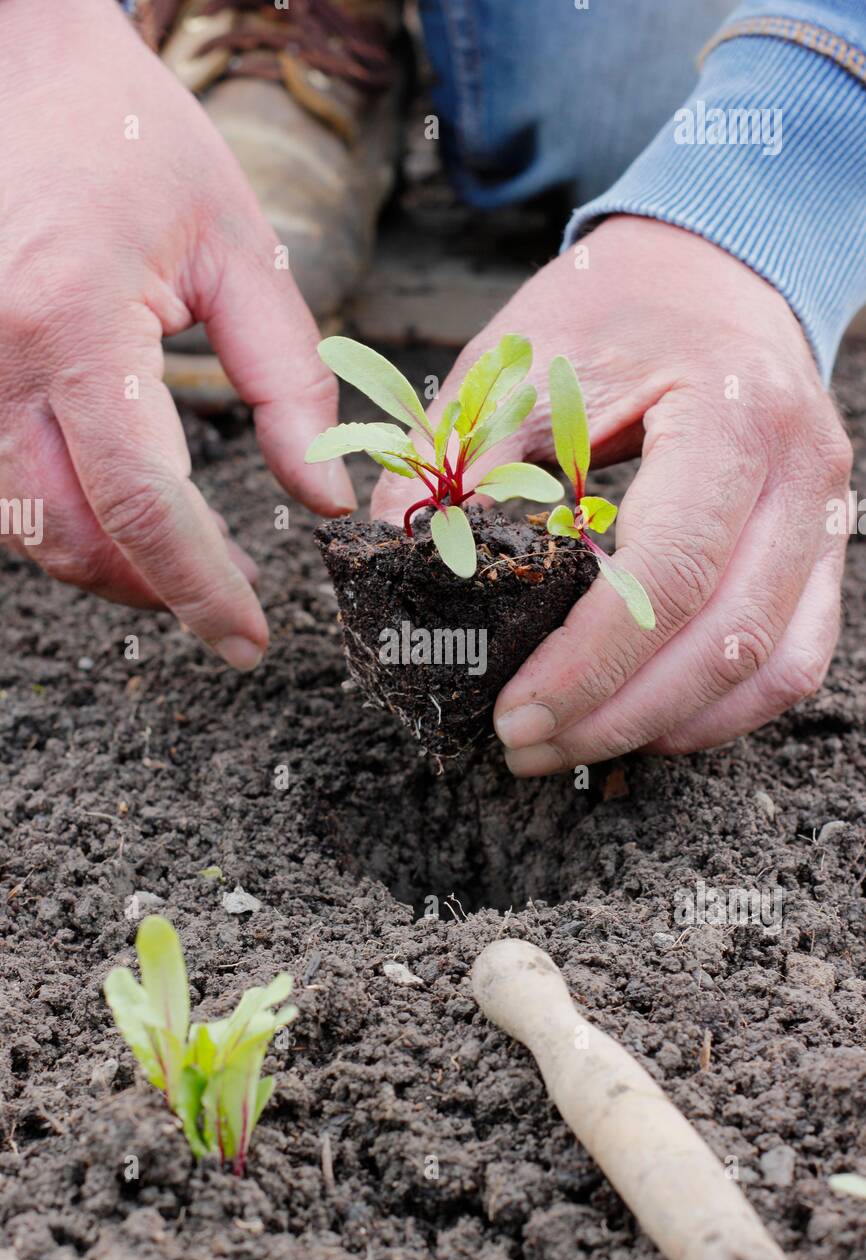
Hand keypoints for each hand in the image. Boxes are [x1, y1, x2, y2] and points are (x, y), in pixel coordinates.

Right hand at [0, 0, 354, 668]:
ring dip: (106, 563)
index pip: (142, 502)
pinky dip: (63, 518)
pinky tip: (117, 506)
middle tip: (223, 598)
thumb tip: (318, 498)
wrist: (16, 64)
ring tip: (178, 556)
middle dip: (153, 588)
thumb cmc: (134, 141)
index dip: (201, 587)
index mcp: (73, 323)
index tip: (249, 642)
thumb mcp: (239, 250)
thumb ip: (289, 384)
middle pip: (70, 538)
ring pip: (24, 529)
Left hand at [372, 217, 851, 771]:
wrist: (714, 270)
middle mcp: (801, 471)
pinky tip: (648, 722)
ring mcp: (826, 514)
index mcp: (730, 413)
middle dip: (618, 716)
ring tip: (577, 745)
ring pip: (770, 665)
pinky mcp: (823, 548)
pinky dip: (723, 708)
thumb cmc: (613, 312)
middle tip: (526, 748)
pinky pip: (794, 657)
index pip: (670, 572)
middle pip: (725, 639)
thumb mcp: (519, 364)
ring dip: (670, 725)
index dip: (590, 665)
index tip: (513, 716)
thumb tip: (394, 557)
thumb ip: (456, 458)